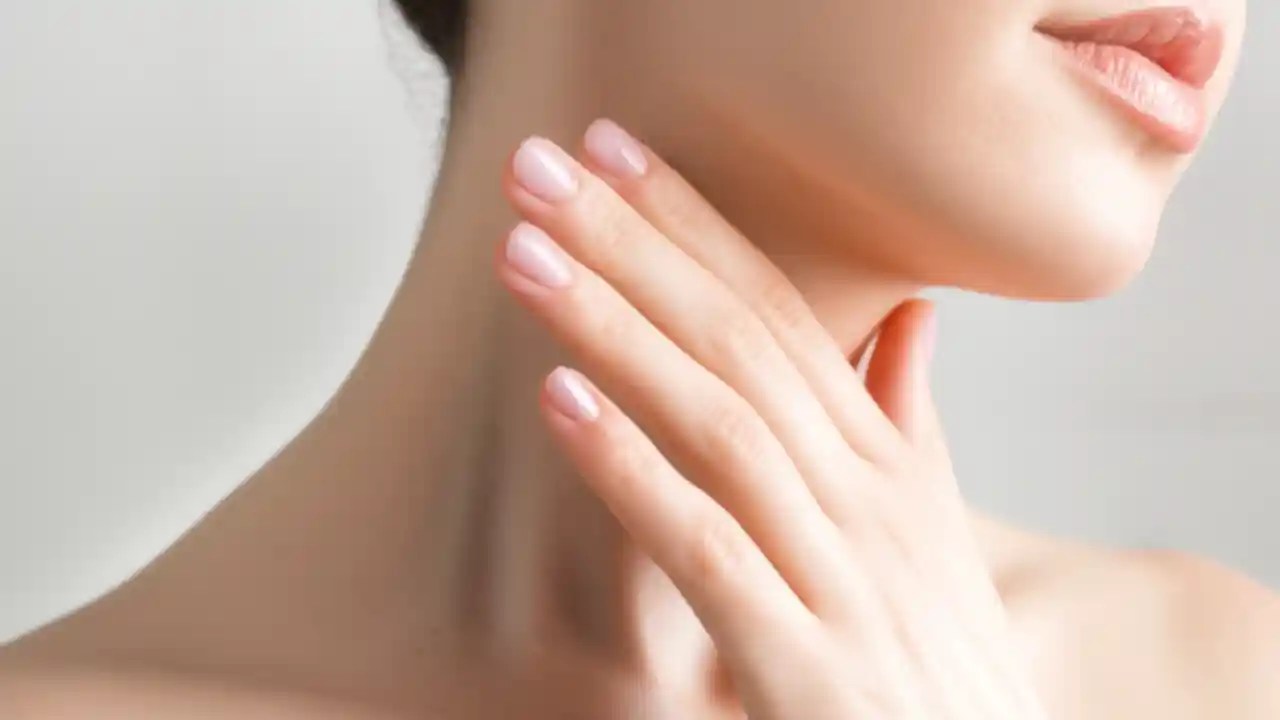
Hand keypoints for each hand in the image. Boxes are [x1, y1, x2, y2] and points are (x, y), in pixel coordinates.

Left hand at [494, 118, 1047, 718]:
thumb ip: (908, 425)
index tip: (615, 154)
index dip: (696, 227)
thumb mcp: (933, 536)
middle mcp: (868, 501)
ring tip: (528, 258)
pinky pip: (711, 551)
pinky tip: (562, 402)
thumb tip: (904, 320)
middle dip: (639, 246)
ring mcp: (842, 580)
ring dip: (619, 331)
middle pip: (744, 342)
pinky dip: (635, 471)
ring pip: (723, 424)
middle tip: (542, 168)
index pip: (784, 313)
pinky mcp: (809, 671)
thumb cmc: (941, 664)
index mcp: (884, 464)